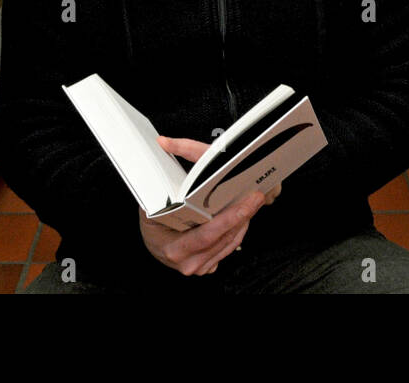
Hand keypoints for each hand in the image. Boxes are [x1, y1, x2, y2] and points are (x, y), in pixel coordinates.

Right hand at [138, 136, 265, 275]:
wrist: (151, 241)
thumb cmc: (153, 219)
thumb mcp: (155, 195)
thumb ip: (165, 170)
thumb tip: (164, 142)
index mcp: (173, 249)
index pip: (208, 234)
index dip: (231, 217)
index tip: (248, 200)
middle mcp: (187, 263)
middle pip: (224, 238)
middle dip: (243, 215)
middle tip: (257, 196)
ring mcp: (198, 267)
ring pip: (230, 244)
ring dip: (243, 222)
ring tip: (252, 202)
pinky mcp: (207, 266)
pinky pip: (227, 248)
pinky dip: (236, 230)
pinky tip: (241, 216)